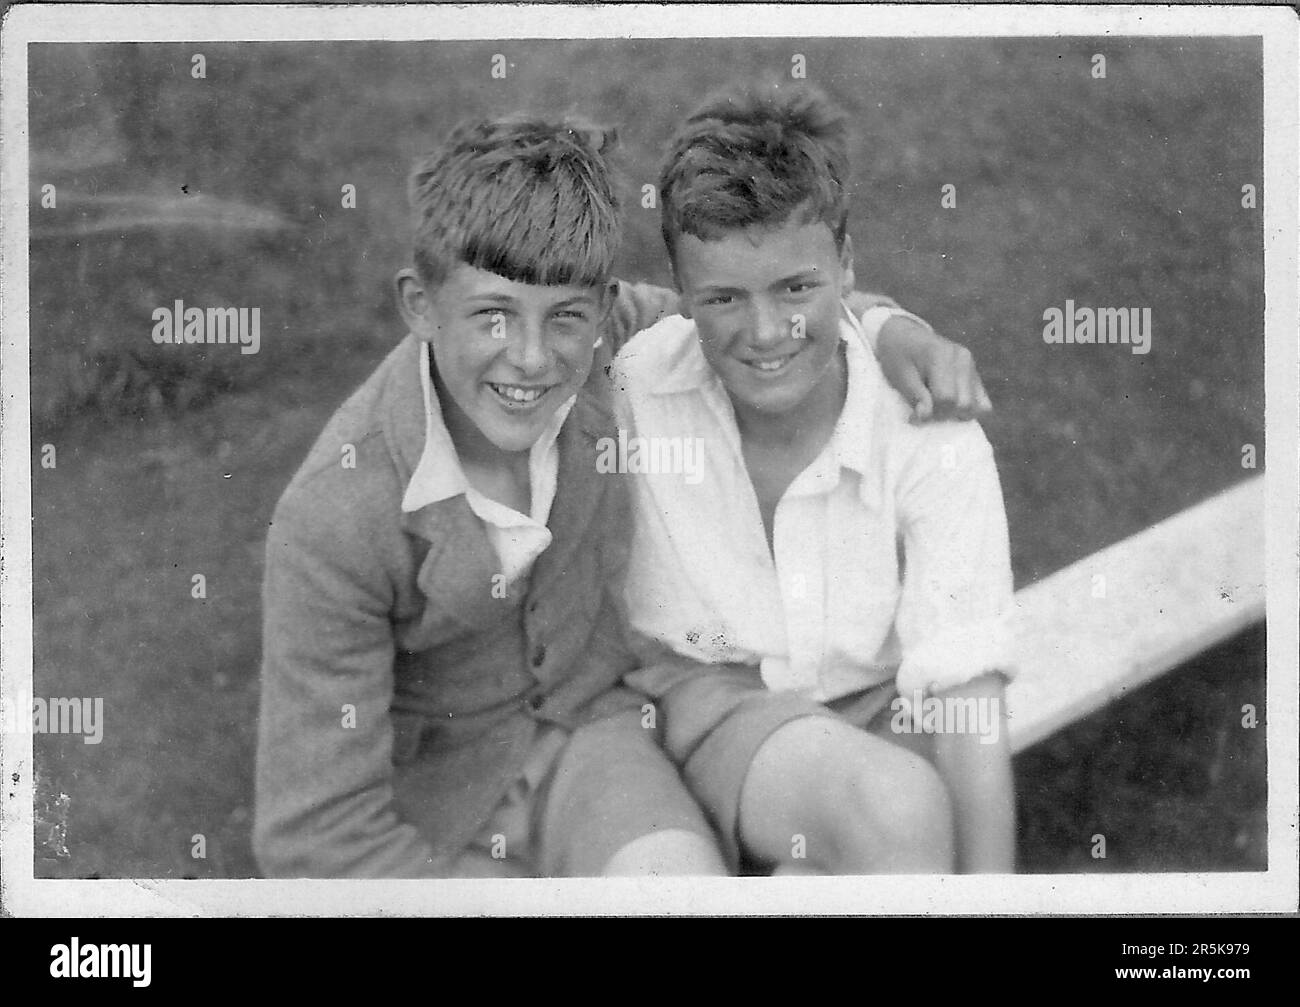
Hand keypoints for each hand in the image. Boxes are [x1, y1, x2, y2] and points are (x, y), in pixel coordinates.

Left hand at [876, 316, 993, 422]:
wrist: (904, 336)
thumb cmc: (897, 356)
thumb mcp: (900, 377)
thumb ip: (916, 398)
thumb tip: (926, 418)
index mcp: (942, 357)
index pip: (946, 398)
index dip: (931, 413)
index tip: (914, 415)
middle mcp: (962, 360)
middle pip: (965, 404)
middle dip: (944, 415)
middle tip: (925, 410)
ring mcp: (971, 366)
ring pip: (978, 406)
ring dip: (956, 414)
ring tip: (937, 406)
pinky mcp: (975, 373)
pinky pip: (983, 402)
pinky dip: (968, 410)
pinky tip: (950, 407)